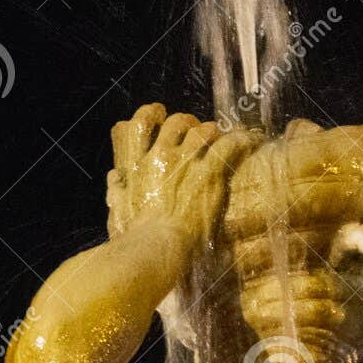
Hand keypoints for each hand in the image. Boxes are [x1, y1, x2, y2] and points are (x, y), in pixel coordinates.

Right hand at [105, 103, 256, 250]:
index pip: (137, 125)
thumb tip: (114, 176)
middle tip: (194, 130)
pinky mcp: (209, 173)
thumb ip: (116, 190)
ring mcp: (185, 162)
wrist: (155, 247)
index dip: (148, 115)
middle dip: (186, 122)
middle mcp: (159, 156)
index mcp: (135, 165)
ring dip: (212, 131)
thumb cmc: (134, 236)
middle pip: (175, 122)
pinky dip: (240, 139)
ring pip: (202, 130)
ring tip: (219, 136)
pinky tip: (249, 140)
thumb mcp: (117, 211)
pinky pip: (228, 145)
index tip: (157, 115)